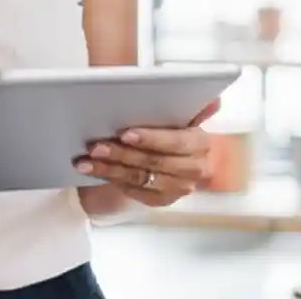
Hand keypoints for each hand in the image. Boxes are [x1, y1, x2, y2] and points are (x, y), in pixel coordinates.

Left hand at [75, 98, 220, 207]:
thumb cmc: (171, 128)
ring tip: (86, 160)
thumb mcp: (181, 114)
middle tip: (95, 146)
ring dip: (109, 168)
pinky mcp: (162, 200)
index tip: (125, 134)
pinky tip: (94, 170)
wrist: (168, 154)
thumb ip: (194, 107)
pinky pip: (133, 190)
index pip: (176, 142)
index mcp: (201, 143)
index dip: (151, 139)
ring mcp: (179, 188)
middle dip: (122, 154)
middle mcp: (195, 169)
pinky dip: (111, 179)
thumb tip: (213, 100)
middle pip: (153, 162)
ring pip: (139, 178)